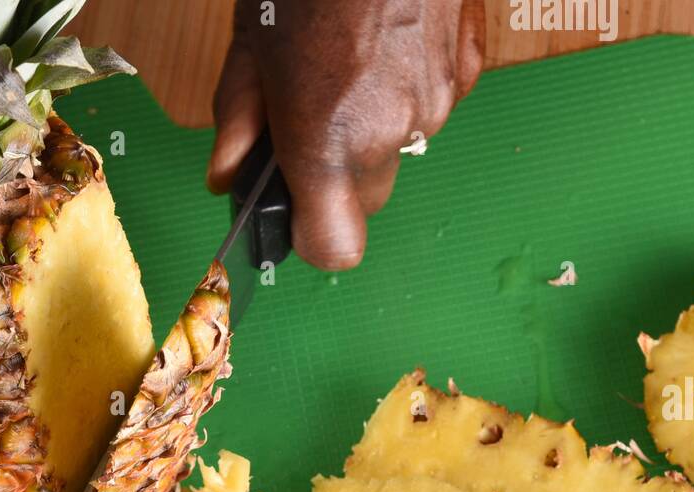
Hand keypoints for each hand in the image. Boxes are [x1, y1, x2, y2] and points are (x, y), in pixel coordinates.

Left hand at [207, 0, 483, 270]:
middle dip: (337, 178)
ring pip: (398, 150)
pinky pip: (429, 107)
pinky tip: (385, 41)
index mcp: (327, 137)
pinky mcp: (465, 70)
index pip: (334, 248)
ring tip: (348, 60)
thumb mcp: (251, 41)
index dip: (310, 237)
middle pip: (365, 203)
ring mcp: (435, 103)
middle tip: (310, 119)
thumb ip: (239, 119)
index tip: (292, 210)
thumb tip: (228, 177)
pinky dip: (405, 90)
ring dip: (372, 127)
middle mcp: (388, 134)